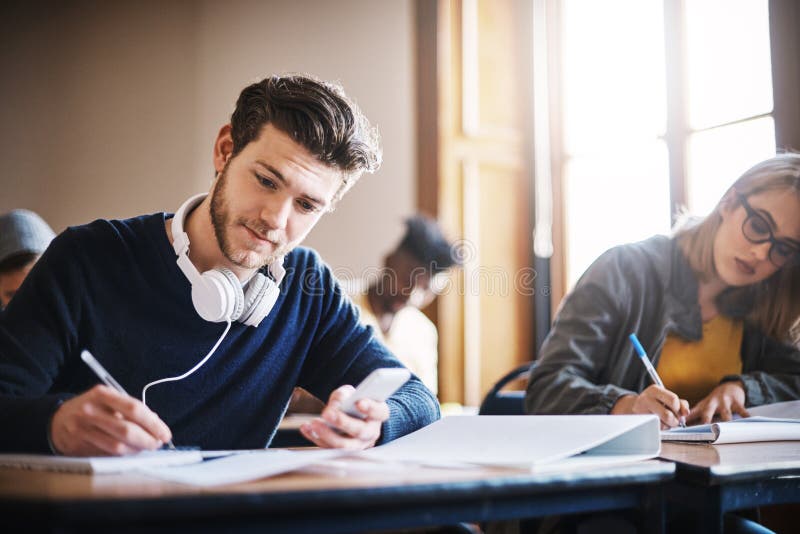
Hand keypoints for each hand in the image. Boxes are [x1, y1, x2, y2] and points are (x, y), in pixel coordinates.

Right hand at [50, 385, 172, 455]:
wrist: (56, 420)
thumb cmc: (92, 408)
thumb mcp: (108, 399)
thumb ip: (130, 408)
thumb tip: (156, 422)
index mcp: (102, 394)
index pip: (134, 409)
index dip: (153, 423)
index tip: (165, 433)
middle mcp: (91, 411)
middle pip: (127, 430)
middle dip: (148, 440)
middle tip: (158, 443)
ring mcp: (83, 430)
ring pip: (117, 446)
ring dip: (137, 450)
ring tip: (146, 448)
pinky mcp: (79, 446)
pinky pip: (107, 454)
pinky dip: (123, 455)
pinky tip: (130, 451)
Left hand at [299, 385, 388, 449]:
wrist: (354, 419)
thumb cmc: (354, 403)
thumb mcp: (353, 393)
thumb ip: (345, 395)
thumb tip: (335, 405)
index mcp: (378, 415)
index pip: (378, 412)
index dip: (370, 408)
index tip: (359, 402)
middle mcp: (371, 433)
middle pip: (359, 431)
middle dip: (343, 422)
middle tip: (327, 413)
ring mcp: (357, 445)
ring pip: (344, 446)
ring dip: (327, 435)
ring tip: (313, 423)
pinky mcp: (342, 452)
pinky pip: (328, 447)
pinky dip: (315, 438)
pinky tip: (306, 427)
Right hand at [611, 385, 688, 428]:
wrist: (635, 406)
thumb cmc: (655, 402)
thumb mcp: (667, 397)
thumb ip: (681, 403)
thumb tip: (686, 413)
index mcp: (654, 390)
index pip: (673, 400)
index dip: (679, 409)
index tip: (679, 412)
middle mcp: (646, 399)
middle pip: (668, 415)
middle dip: (675, 421)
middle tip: (675, 420)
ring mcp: (641, 411)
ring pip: (663, 424)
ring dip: (668, 425)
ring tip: (665, 420)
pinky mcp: (640, 422)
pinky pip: (657, 429)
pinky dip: (662, 428)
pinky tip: (659, 423)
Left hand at [687, 381, 748, 424]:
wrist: (729, 387)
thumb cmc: (714, 401)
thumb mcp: (702, 406)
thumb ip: (693, 416)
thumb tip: (681, 426)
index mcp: (702, 406)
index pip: (692, 413)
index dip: (686, 419)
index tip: (682, 426)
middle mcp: (712, 404)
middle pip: (707, 412)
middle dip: (705, 420)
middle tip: (703, 428)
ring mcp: (724, 402)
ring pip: (725, 414)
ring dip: (726, 421)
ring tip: (727, 430)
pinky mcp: (736, 402)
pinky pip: (742, 411)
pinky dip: (745, 417)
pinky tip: (748, 422)